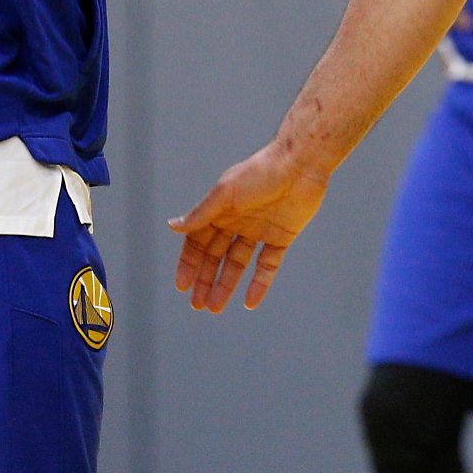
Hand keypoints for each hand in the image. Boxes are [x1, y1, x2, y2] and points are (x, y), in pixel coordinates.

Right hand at [169, 140, 329, 311]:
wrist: (300, 165)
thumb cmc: (259, 172)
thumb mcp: (225, 193)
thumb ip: (201, 214)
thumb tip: (171, 227)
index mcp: (221, 209)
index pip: (198, 241)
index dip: (189, 263)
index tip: (181, 285)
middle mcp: (237, 221)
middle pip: (216, 256)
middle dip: (205, 279)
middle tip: (197, 305)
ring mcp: (259, 230)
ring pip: (238, 263)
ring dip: (226, 284)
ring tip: (215, 307)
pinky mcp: (281, 237)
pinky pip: (267, 265)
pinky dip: (259, 284)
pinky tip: (249, 303)